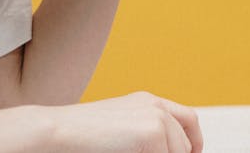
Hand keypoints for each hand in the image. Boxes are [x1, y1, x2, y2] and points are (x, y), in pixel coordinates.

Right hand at [46, 91, 202, 151]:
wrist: (56, 132)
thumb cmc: (78, 138)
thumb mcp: (118, 131)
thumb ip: (143, 136)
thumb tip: (168, 151)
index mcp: (147, 101)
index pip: (187, 120)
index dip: (193, 142)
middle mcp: (155, 106)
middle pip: (185, 143)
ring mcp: (156, 119)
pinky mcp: (153, 134)